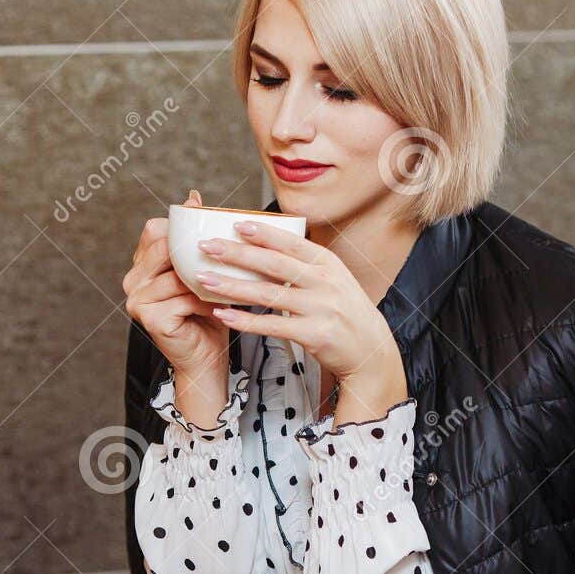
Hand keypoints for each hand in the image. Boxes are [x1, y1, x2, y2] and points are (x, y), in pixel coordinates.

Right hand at [122, 191, 230, 422]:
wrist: (206, 359)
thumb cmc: (207, 314)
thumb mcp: (202, 270)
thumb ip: (194, 239)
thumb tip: (192, 196)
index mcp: (141, 265)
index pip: (155, 230)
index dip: (180, 223)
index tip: (206, 216)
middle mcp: (133, 281)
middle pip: (164, 247)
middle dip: (196, 247)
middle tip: (227, 250)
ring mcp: (137, 300)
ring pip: (177, 272)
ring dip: (207, 276)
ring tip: (231, 281)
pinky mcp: (150, 318)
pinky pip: (184, 296)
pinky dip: (207, 299)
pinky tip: (222, 305)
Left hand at [193, 222, 407, 422]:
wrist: (370, 349)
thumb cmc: (344, 311)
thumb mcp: (333, 279)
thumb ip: (304, 264)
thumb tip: (264, 244)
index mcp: (328, 263)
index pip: (291, 242)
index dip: (262, 232)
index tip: (235, 223)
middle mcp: (325, 282)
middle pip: (273, 264)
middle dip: (237, 253)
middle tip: (207, 247)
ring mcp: (320, 308)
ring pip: (268, 293)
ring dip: (232, 286)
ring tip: (204, 279)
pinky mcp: (314, 334)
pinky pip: (272, 325)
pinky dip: (245, 321)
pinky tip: (223, 315)